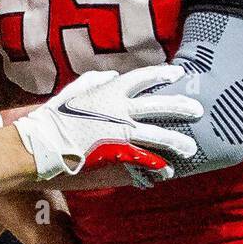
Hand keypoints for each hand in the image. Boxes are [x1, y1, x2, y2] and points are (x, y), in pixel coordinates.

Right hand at [12, 65, 201, 181]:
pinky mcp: (116, 151)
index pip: (142, 77)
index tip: (178, 73)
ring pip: (156, 134)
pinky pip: (143, 158)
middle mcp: (119, 108)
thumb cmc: (54, 116)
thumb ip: (94, 81)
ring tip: (190, 148)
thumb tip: (110, 74)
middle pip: (158, 105)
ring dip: (175, 141)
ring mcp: (119, 130)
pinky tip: (167, 171)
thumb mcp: (74, 91)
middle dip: (180, 106)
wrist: (44, 142)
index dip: (161, 74)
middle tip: (198, 109)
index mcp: (109, 90)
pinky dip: (156, 165)